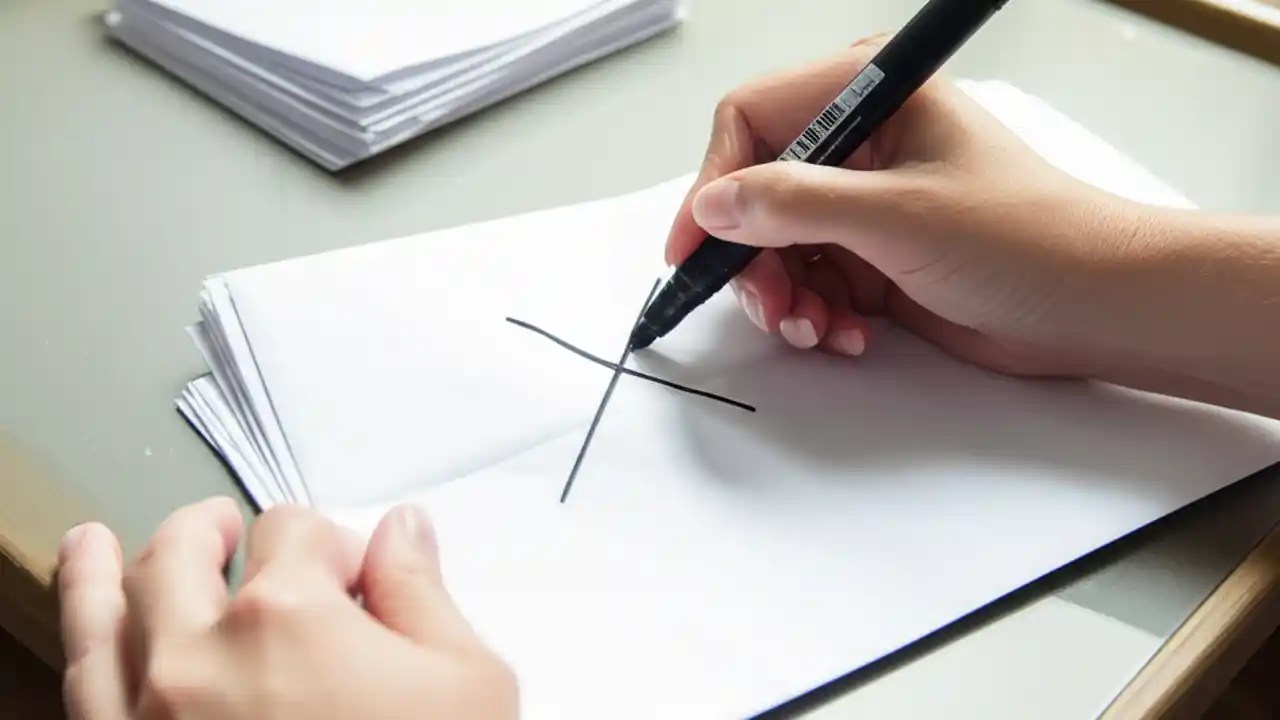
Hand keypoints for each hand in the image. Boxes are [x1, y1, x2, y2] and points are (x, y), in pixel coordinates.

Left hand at [57, 498, 515, 719]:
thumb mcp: (466, 683)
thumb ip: (423, 592)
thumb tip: (404, 531)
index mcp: (287, 615)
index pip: (294, 529)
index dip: (330, 545)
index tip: (351, 576)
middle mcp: (200, 653)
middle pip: (187, 550)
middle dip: (217, 532)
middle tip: (232, 536)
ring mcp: (147, 711)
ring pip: (110, 604)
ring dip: (113, 562)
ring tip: (104, 543)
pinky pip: (80, 677)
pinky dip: (80, 623)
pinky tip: (83, 596)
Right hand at [666, 35, 1150, 377]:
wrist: (1094, 307)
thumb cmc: (1027, 237)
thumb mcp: (897, 216)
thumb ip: (794, 205)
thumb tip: (713, 207)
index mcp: (872, 96)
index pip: (753, 120)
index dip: (714, 181)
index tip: (694, 245)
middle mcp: (862, 144)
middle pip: (756, 193)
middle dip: (754, 257)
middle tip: (768, 304)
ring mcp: (866, 203)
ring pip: (776, 247)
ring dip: (784, 296)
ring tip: (815, 328)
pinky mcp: (874, 256)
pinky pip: (809, 283)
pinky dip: (815, 314)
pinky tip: (846, 335)